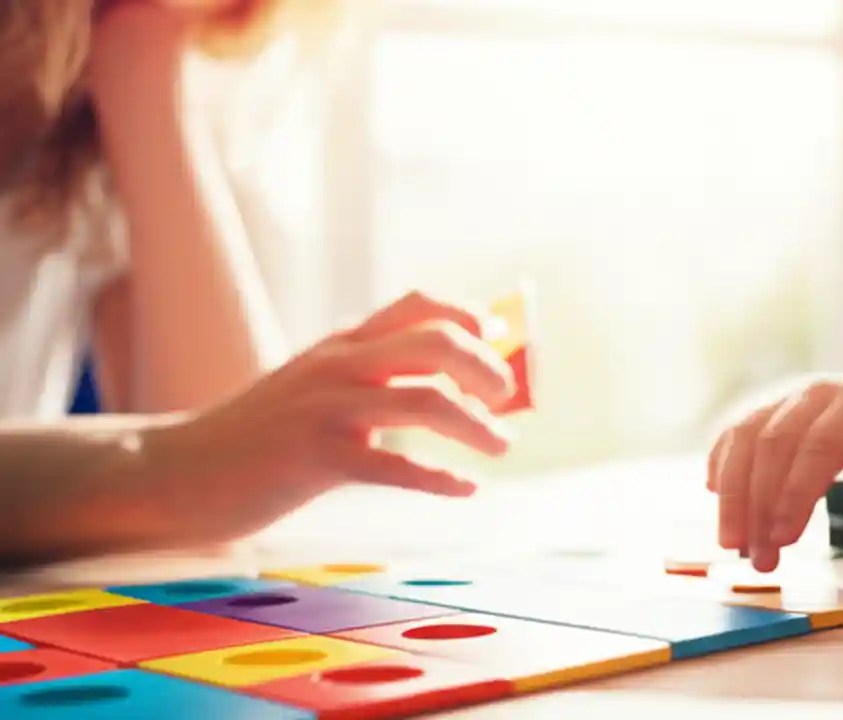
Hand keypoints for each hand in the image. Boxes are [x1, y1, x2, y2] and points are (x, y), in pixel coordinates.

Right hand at [139, 291, 516, 543]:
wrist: (177, 470)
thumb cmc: (257, 435)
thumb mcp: (313, 388)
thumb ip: (369, 378)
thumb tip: (442, 388)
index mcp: (342, 345)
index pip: (420, 305)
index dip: (470, 316)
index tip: (498, 337)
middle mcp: (340, 365)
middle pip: (436, 343)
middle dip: (486, 367)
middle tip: (505, 398)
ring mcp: (328, 409)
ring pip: (426, 403)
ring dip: (478, 427)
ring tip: (502, 448)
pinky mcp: (316, 459)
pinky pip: (395, 467)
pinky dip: (441, 480)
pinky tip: (466, 489)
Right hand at [708, 378, 842, 571]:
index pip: (818, 448)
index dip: (794, 495)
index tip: (782, 541)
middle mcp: (818, 391)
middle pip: (772, 444)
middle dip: (757, 506)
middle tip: (758, 561)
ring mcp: (789, 393)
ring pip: (744, 436)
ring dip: (732, 493)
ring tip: (732, 544)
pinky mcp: (771, 403)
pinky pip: (735, 429)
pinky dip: (722, 463)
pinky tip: (718, 498)